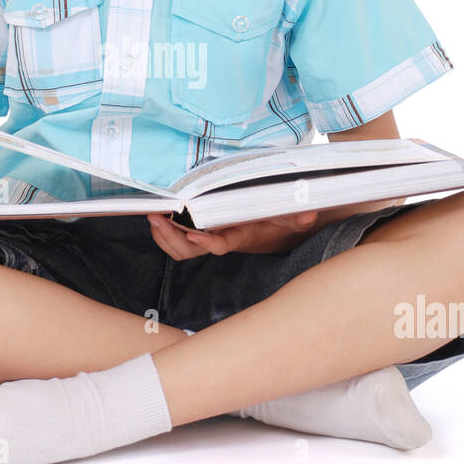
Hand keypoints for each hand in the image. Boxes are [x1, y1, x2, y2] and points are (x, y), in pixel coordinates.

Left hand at [146, 209, 323, 259]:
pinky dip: (164, 235)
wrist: (273, 232)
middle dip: (171, 238)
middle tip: (157, 218)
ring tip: (153, 217)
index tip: (194, 234)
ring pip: (180, 250)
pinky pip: (178, 244)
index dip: (207, 242)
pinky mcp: (201, 236)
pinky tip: (158, 219)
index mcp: (240, 236)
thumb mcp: (290, 218)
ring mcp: (209, 240)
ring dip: (163, 237)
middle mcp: (222, 241)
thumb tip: (310, 213)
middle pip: (190, 250)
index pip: (221, 244)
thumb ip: (299, 217)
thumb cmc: (278, 222)